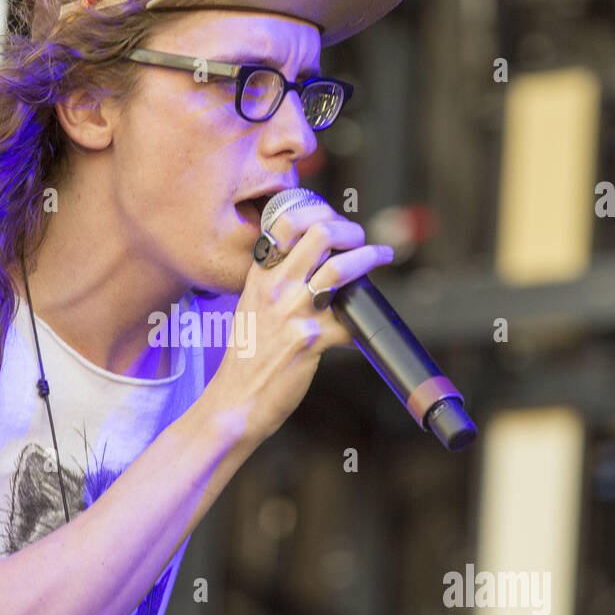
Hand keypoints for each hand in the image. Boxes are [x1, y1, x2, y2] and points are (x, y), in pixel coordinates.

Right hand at [202, 196, 394, 445]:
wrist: (234, 402)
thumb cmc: (245, 360)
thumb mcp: (251, 310)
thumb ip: (276, 287)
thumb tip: (314, 270)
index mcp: (259, 277)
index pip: (286, 222)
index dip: (319, 212)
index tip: (334, 220)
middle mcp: (275, 288)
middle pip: (321, 232)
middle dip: (351, 230)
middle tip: (360, 239)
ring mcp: (293, 312)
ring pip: (341, 268)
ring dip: (369, 257)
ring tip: (380, 256)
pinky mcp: (311, 341)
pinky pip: (351, 322)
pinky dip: (364, 324)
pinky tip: (366, 327)